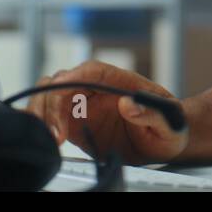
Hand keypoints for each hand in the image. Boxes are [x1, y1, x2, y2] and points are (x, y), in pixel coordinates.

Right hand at [23, 60, 187, 165]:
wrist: (164, 140)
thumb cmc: (170, 125)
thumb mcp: (170, 122)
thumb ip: (152, 112)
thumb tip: (129, 104)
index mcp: (121, 81)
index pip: (93, 70)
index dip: (75, 77)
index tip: (62, 88)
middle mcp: (98, 89)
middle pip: (63, 81)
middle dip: (53, 102)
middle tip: (58, 132)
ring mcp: (84, 104)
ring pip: (50, 95)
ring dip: (42, 112)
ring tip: (51, 139)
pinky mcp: (75, 123)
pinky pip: (49, 116)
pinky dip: (41, 124)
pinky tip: (47, 141)